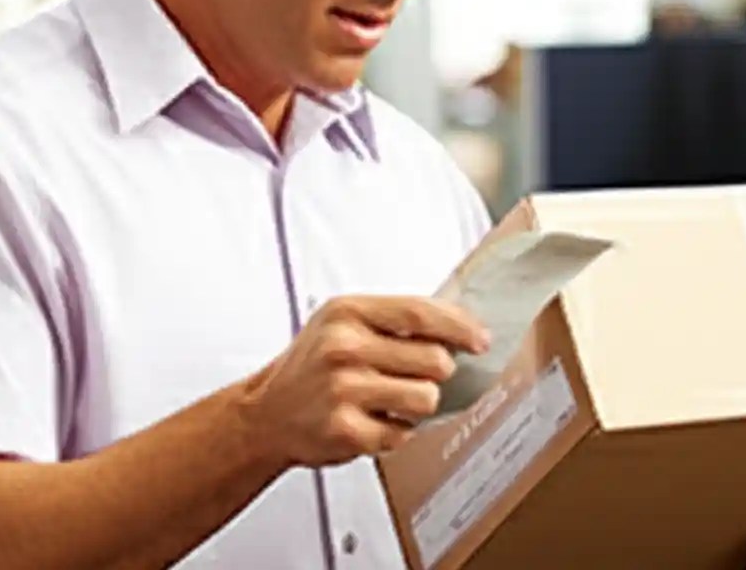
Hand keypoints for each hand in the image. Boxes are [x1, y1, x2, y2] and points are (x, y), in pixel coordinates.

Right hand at [244, 296, 488, 466]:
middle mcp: (343, 348)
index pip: (420, 313)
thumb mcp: (341, 323)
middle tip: (415, 377)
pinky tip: (370, 421)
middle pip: (435, 360)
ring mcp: (344, 391)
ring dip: (418, 405)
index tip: (480, 340)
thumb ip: (393, 320)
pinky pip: (404, 434)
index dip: (459, 327)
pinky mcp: (347, 431)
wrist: (264, 415)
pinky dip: (394, 432)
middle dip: (437, 373)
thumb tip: (459, 327)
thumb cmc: (310, 367)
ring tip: (389, 401)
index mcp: (346, 313)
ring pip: (426, 398)